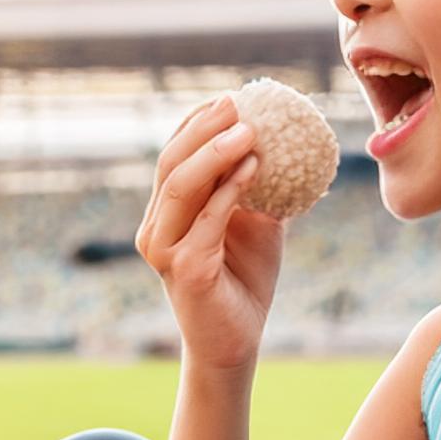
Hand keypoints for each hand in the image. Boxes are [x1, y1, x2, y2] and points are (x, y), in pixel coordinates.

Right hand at [135, 94, 285, 370]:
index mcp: (166, 212)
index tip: (231, 97)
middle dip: (202, 127)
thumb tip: (285, 143)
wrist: (235, 342)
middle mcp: (155, 227)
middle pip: (170, 162)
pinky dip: (230, 190)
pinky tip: (254, 168)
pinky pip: (207, 219)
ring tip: (248, 130)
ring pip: (181, 184)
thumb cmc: (243, 283)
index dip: (197, 121)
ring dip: (215, 153)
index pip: (173, 155)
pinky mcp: (184, 268)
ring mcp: (164, 248)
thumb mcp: (254, 224)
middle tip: (237, 103)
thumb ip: (256, 188)